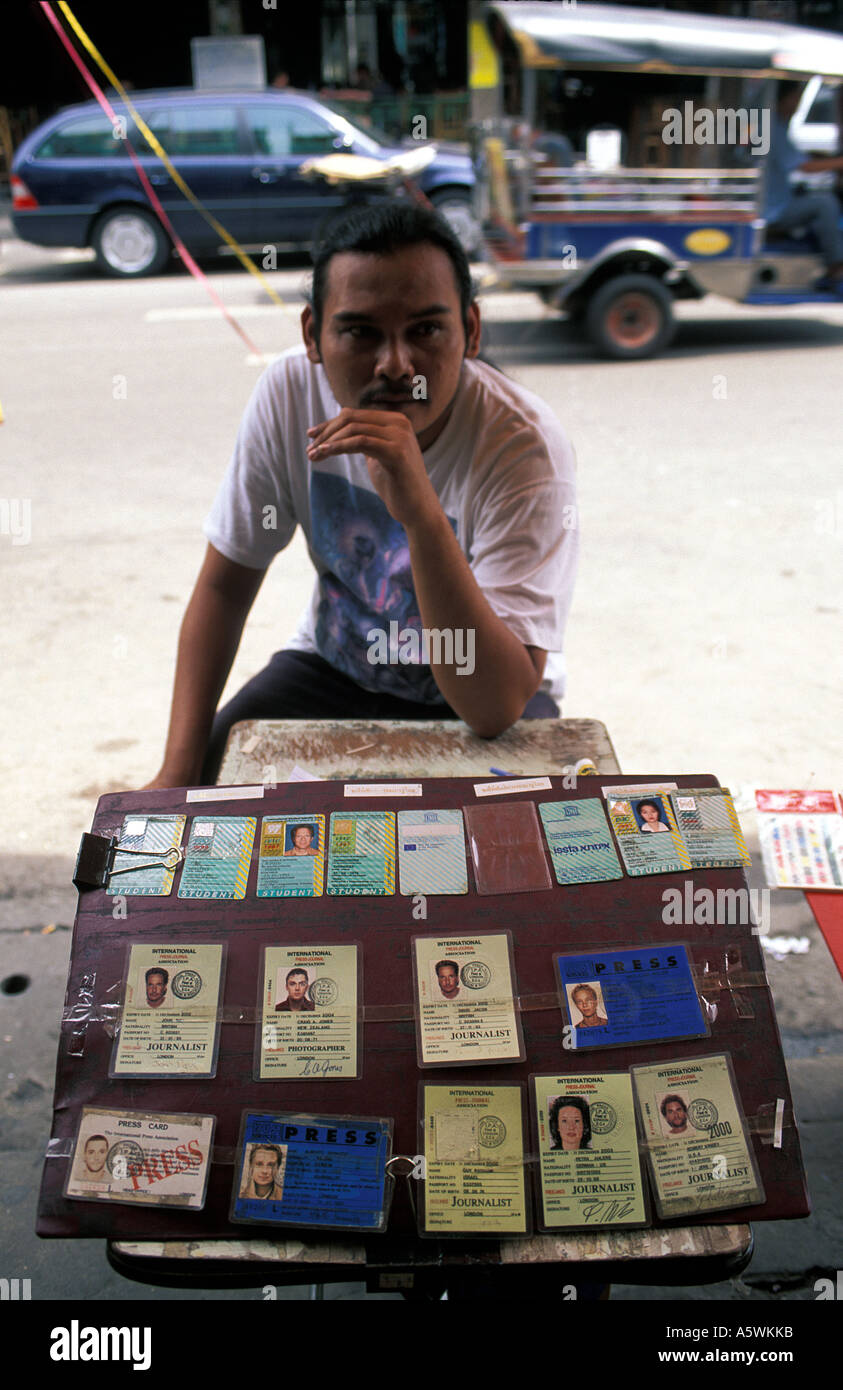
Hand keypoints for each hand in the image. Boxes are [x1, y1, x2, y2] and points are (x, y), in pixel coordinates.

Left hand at [306, 408, 437, 526]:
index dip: (330, 424)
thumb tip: (340, 424)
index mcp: (395, 421)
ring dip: (328, 442)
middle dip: (326, 433)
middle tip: (310, 449)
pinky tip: (324, 454)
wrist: (417, 509)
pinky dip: (338, 447)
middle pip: (351, 418)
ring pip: (353, 429)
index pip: (354, 415)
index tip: (311, 436)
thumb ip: (364, 439)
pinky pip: (360, 442)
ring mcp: (400, 436)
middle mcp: (399, 423)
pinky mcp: (397, 452)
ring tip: (312, 456)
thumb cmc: (396, 485)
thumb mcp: (377, 456)